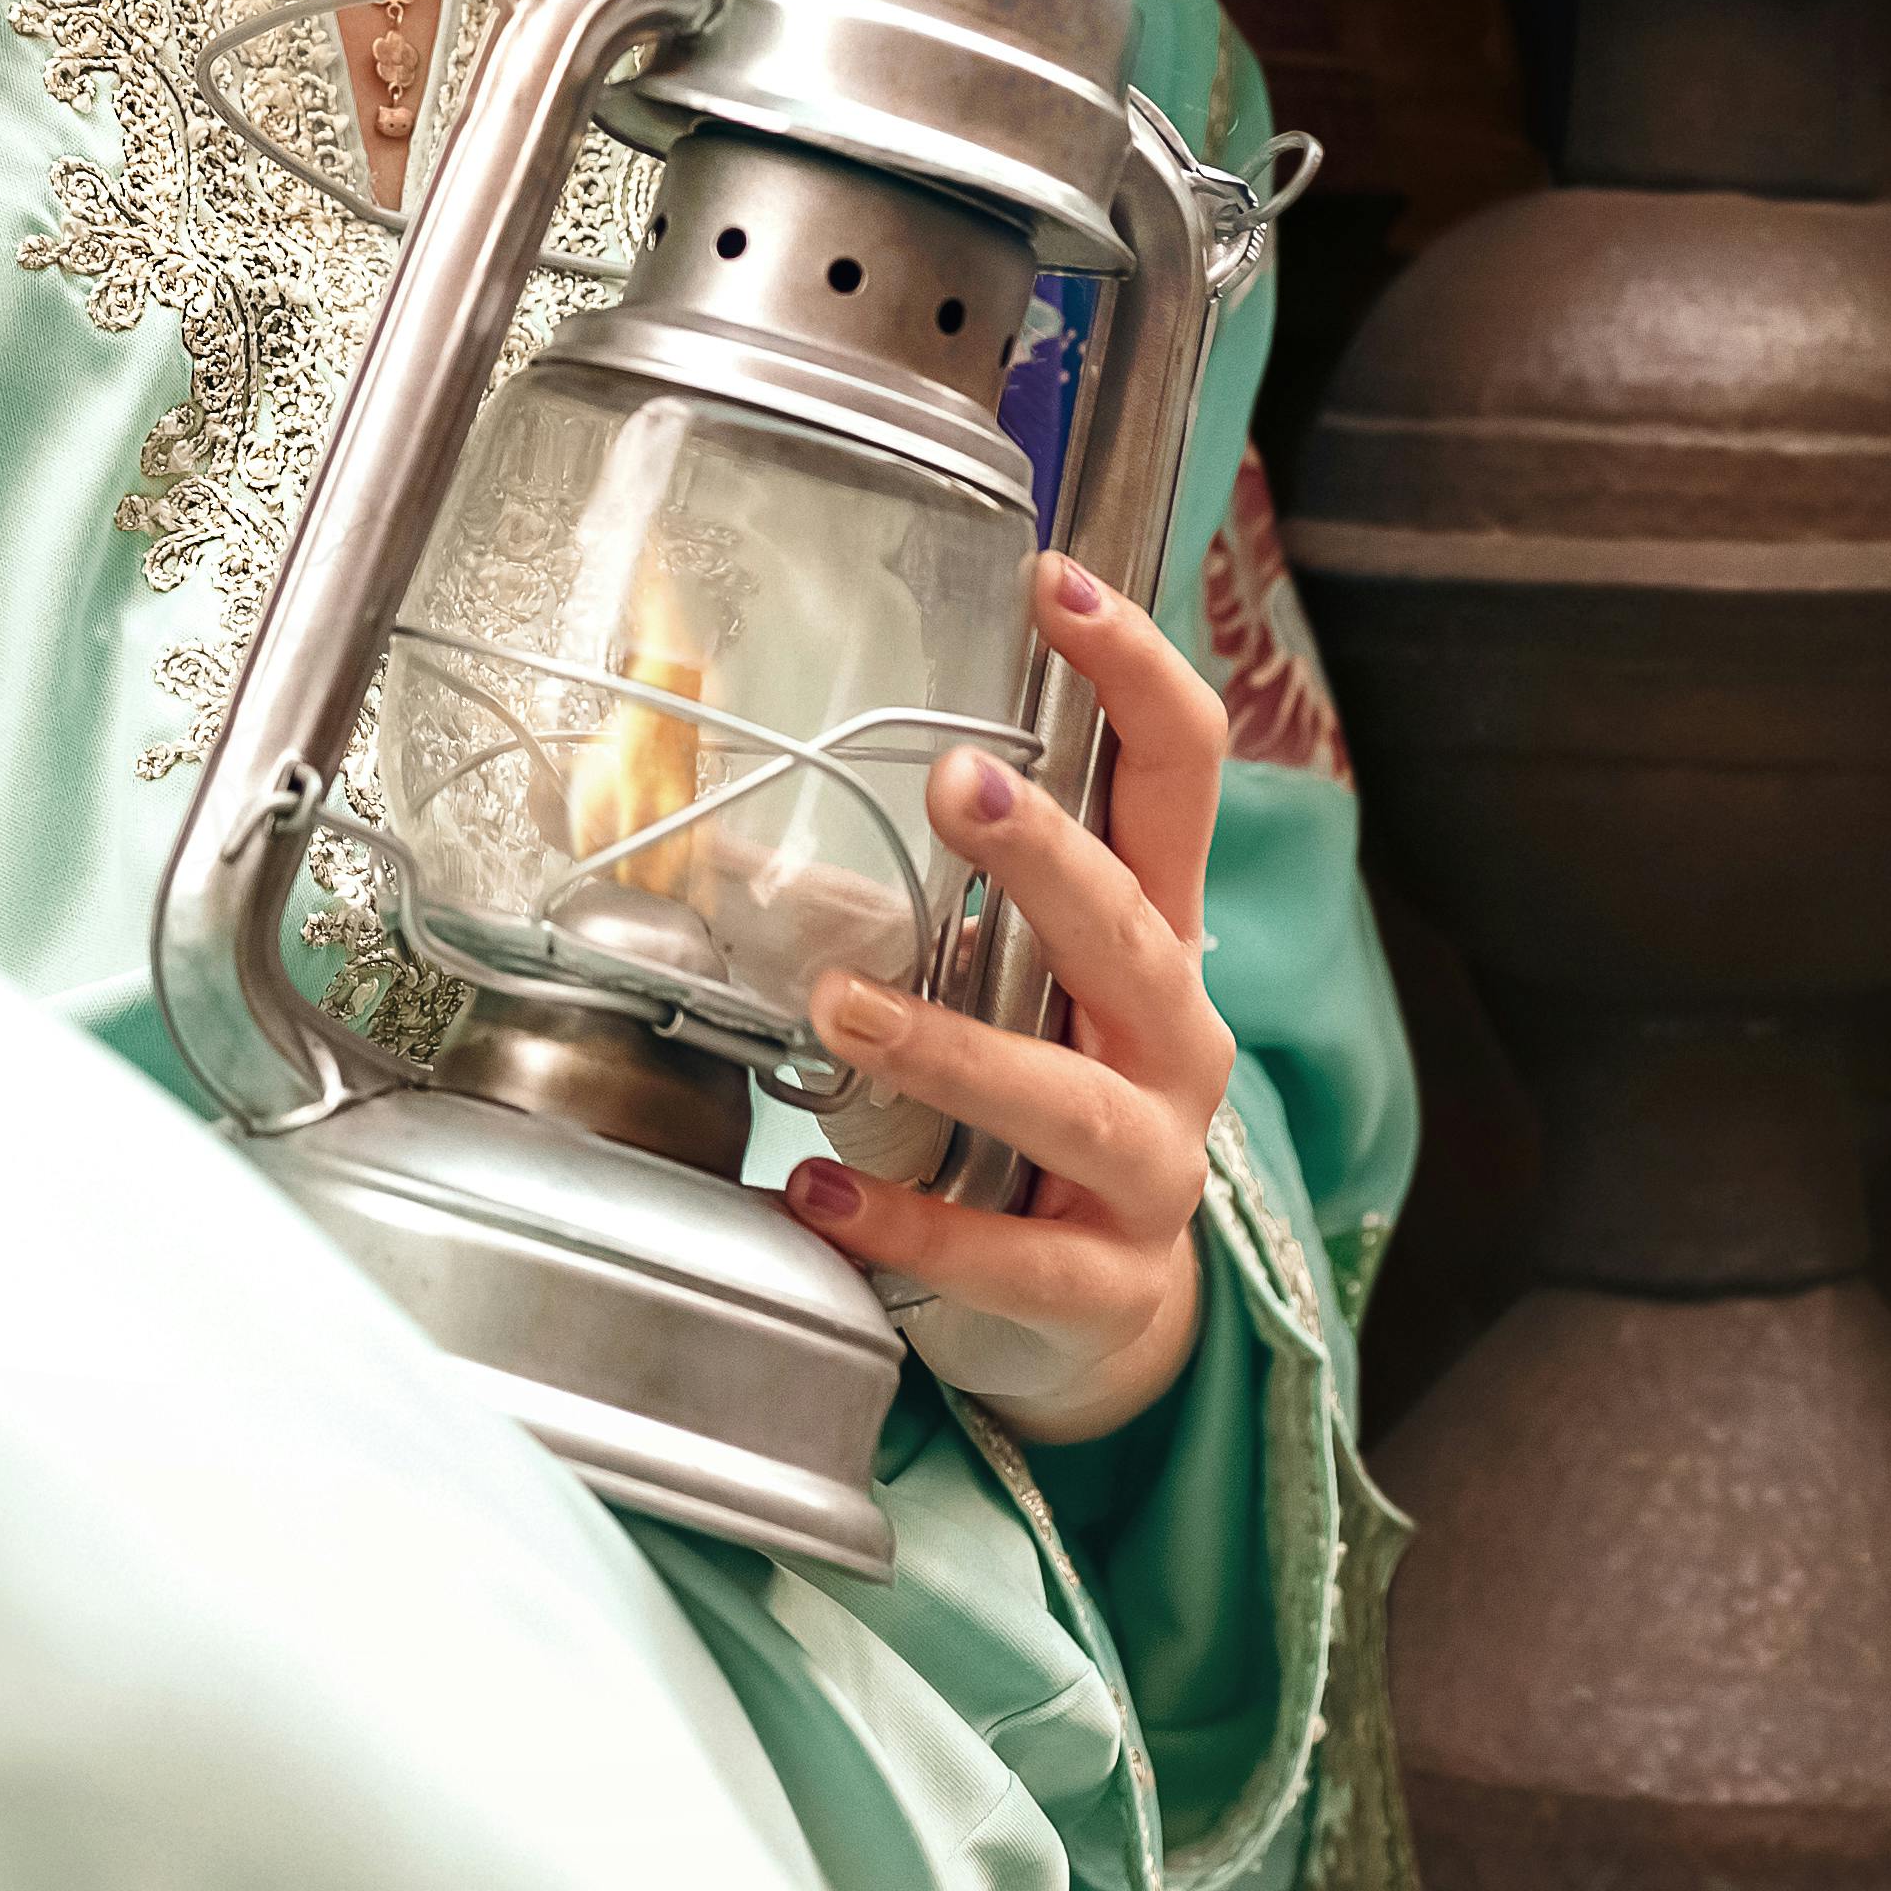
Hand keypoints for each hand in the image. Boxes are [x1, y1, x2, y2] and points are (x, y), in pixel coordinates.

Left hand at [791, 553, 1236, 1448]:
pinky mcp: (1104, 1280)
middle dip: (1046, 853)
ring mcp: (1152, 1164)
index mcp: (1154, 932)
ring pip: (1068, 1098)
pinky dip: (905, 1224)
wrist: (1098, 1310)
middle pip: (1131, 925)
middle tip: (953, 781)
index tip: (1056, 580)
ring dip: (951, 1047)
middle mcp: (1175, 1035)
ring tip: (837, 1008)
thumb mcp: (1001, 981)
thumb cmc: (1034, 1102)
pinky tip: (813, 1194)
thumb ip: (906, 889)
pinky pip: (1005, 1252)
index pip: (1181, 771)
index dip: (1136, 670)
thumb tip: (709, 783)